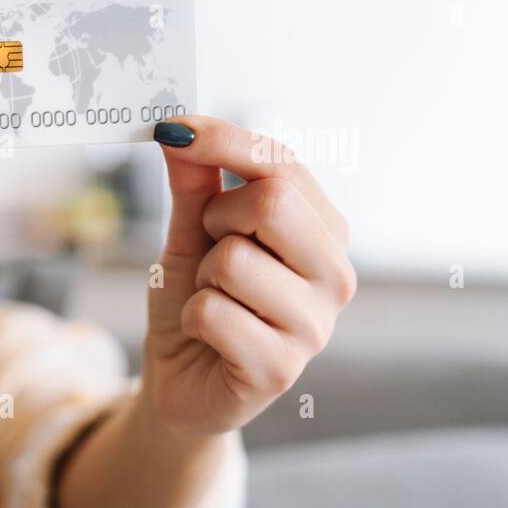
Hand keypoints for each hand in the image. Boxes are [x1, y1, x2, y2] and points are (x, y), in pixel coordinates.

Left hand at [143, 116, 355, 437]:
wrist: (180, 380)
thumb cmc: (196, 299)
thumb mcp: (191, 234)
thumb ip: (194, 181)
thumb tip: (180, 126)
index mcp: (323, 231)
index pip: (282, 162)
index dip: (223, 139)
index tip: (173, 128)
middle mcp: (335, 275)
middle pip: (273, 202)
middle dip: (217, 218)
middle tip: (209, 249)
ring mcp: (315, 326)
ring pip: (235, 260)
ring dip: (202, 278)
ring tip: (213, 300)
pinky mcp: (281, 370)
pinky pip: (213, 312)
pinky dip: (193, 318)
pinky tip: (209, 337)